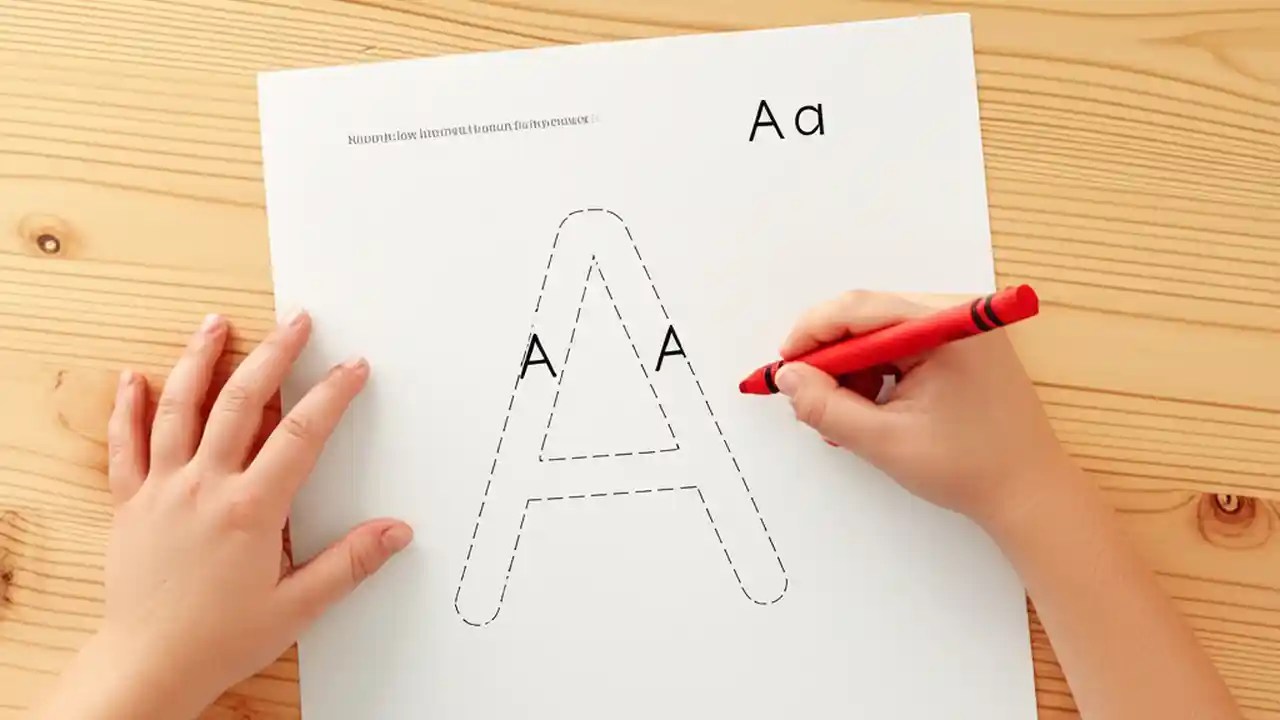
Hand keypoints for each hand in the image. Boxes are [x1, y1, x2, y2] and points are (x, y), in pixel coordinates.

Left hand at [34, 312, 411, 719]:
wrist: (147, 666)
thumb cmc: (220, 640)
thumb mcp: (298, 606)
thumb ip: (349, 563)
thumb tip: (397, 533)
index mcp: (250, 509)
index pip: (301, 434)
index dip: (332, 394)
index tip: (352, 367)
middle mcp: (204, 487)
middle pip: (242, 402)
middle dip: (274, 355)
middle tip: (296, 321)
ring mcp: (162, 490)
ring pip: (179, 408)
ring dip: (199, 360)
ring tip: (216, 323)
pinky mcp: (129, 504)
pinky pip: (125, 445)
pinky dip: (128, 408)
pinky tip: (134, 377)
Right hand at [773, 290, 1070, 529]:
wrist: (1029, 492)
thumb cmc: (971, 467)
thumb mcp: (884, 441)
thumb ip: (827, 407)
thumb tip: (787, 377)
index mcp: (944, 326)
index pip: (857, 309)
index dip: (811, 336)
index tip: (782, 369)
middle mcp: (954, 313)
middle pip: (866, 317)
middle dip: (831, 360)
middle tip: (809, 400)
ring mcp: (960, 326)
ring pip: (878, 333)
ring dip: (853, 371)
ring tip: (849, 417)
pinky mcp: (960, 344)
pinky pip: (900, 345)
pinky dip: (877, 374)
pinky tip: (875, 409)